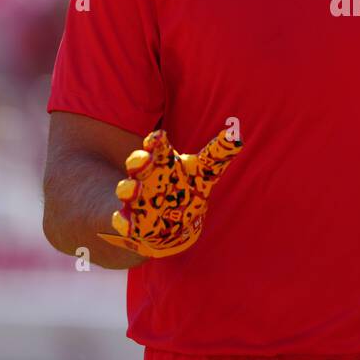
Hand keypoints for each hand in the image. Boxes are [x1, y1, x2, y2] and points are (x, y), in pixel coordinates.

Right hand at [97, 126, 243, 257]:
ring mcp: (137, 199)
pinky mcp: (131, 222)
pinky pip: (121, 221)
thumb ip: (220, 154)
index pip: (159, 148)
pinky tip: (127, 222)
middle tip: (144, 159)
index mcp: (164, 162)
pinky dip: (122, 222)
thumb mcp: (206, 171)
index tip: (158, 137)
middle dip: (138, 160)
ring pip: (127, 190)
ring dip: (128, 189)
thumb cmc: (187, 188)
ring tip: (134, 190)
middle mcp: (147, 177)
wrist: (169, 224)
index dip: (157, 142)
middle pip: (138, 164)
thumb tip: (238, 135)